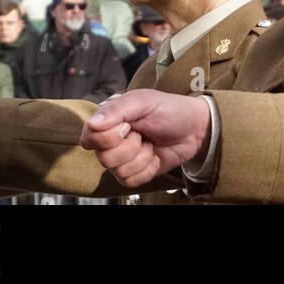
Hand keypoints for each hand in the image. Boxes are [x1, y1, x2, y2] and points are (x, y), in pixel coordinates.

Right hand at [81, 89, 211, 186]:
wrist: (194, 128)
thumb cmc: (170, 110)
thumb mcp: (143, 102)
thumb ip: (116, 110)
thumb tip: (92, 123)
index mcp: (108, 121)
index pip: (89, 138)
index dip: (110, 136)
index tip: (128, 125)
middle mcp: (111, 141)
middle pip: (105, 158)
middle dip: (131, 146)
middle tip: (143, 133)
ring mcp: (122, 159)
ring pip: (119, 171)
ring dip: (142, 157)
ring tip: (150, 143)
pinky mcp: (134, 172)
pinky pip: (131, 181)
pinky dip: (148, 168)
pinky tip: (154, 156)